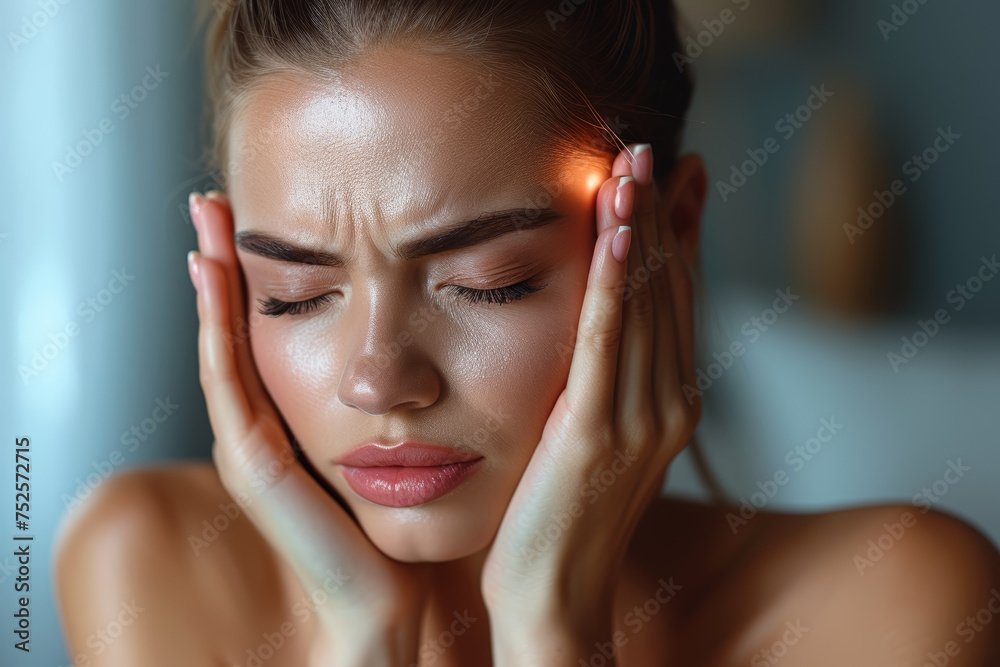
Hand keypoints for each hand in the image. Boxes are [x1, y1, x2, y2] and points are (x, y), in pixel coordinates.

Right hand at [187, 191, 427, 666]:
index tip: (262, 215)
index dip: (262, 276)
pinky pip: (228, 381)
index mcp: (302, 419)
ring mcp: (254, 445)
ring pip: (223, 346)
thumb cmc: (423, 519)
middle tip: (214, 200)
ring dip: (212, 282)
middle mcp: (268, 426)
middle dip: (225, 265)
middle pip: (238, 331)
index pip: (278, 332)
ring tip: (206, 220)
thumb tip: (458, 316)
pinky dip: (215, 326)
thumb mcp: (412, 432)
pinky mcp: (255, 463)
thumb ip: (418, 383)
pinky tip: (211, 273)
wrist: (408, 594)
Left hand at [480, 144, 699, 663]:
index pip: (676, 301)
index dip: (679, 235)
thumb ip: (605, 379)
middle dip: (662, 217)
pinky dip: (614, 285)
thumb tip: (600, 325)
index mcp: (669, 401)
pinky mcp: (596, 436)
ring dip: (640, 231)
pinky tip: (617, 234)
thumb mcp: (591, 435)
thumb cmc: (561, 516)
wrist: (554, 597)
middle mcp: (668, 404)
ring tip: (633, 167)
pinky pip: (606, 345)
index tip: (675, 177)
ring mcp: (641, 421)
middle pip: (668, 292)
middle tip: (651, 151)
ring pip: (643, 308)